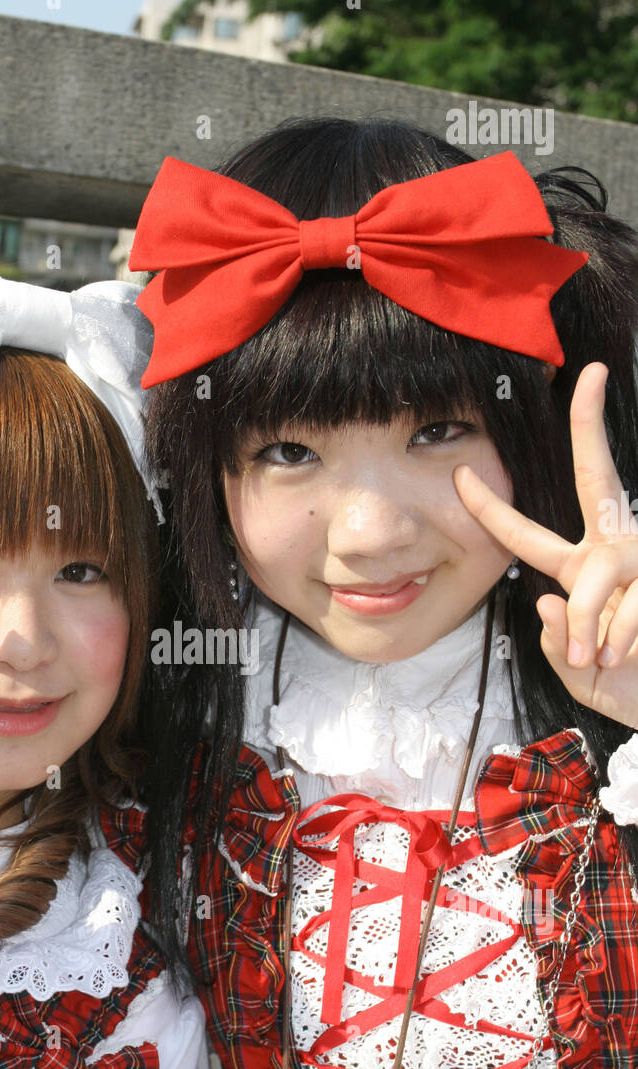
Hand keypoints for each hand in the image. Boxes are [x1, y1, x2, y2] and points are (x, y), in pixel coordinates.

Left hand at [453, 362, 637, 731]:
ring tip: (597, 658)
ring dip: (587, 626)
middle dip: (590, 426)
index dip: (488, 508)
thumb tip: (549, 601)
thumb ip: (555, 640)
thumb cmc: (623, 682)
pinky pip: (627, 606)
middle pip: (594, 476)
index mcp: (578, 566)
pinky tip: (623, 655)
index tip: (459, 472)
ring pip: (593, 579)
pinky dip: (619, 640)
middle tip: (590, 374)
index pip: (523, 536)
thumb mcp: (573, 670)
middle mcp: (611, 548)